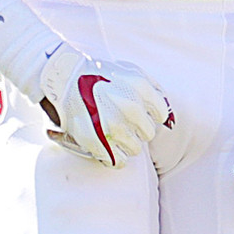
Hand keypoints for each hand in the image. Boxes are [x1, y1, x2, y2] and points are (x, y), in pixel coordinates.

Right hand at [35, 45, 171, 165]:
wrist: (66, 77)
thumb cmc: (101, 74)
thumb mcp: (132, 71)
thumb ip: (154, 89)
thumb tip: (168, 112)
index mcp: (140, 89)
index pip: (160, 116)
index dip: (149, 116)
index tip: (139, 114)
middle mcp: (130, 107)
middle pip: (148, 134)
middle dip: (138, 130)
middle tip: (123, 123)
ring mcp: (113, 125)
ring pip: (135, 150)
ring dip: (126, 144)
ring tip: (114, 134)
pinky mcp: (97, 141)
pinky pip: (117, 161)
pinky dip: (115, 159)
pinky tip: (109, 150)